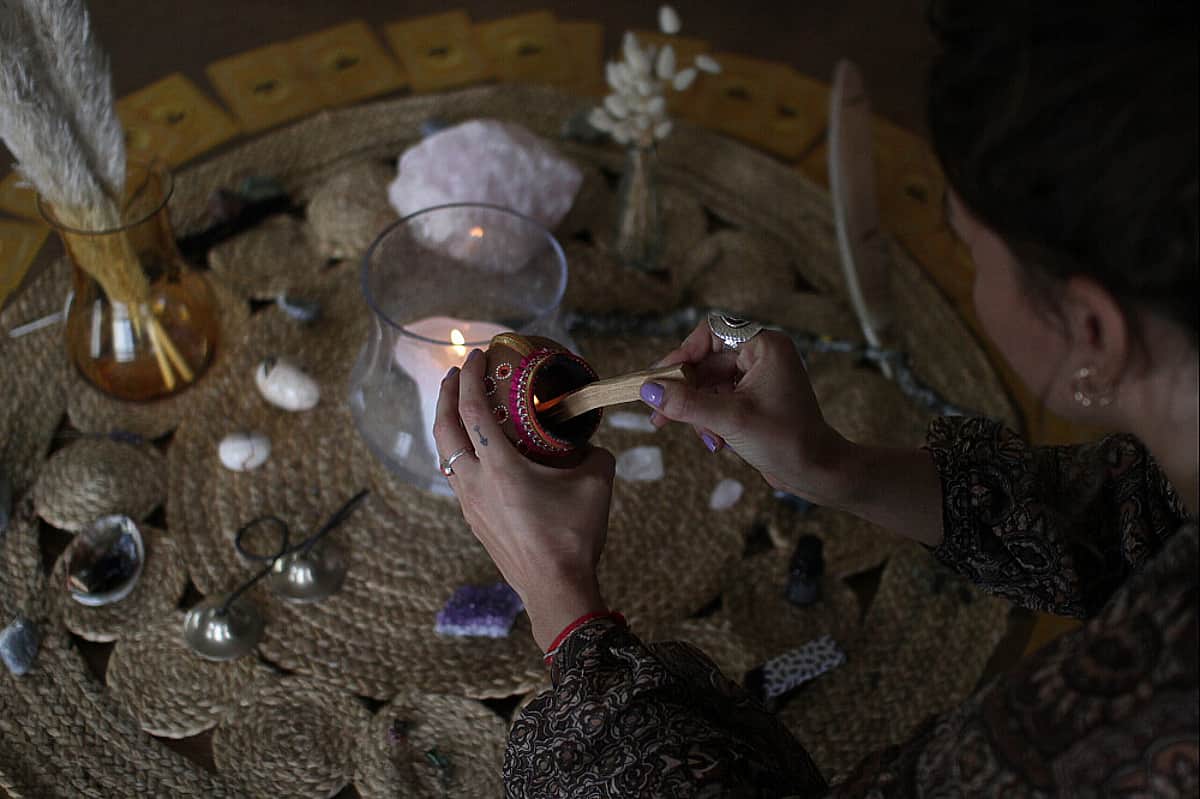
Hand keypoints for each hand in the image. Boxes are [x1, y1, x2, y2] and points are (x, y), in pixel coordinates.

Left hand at [433, 349, 614, 651]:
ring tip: (460, 408)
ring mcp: (470, 503)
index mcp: (500, 467)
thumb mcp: (596, 483)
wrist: (556, 589)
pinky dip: (460, 451)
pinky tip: (476, 451)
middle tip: (454, 373)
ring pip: (446, 454)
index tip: (475, 356)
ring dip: (449, 424)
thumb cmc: (574, 536)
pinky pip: (457, 475)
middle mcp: (475, 482)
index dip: (469, 378)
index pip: (472, 410)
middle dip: (445, 395)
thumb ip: (594, 452)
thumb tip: (591, 442)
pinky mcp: (474, 520)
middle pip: (444, 428)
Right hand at [643, 322, 852, 503]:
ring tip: (700, 435)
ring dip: (697, 409)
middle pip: (707, 361)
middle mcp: (762, 355)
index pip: (712, 332)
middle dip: (685, 390)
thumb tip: (647, 390)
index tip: (660, 377)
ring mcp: (758, 377)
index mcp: (765, 346)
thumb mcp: (729, 420)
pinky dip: (710, 418)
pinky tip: (714, 440)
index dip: (683, 353)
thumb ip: (686, 403)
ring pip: (709, 383)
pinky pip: (719, 398)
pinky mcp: (754, 398)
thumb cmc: (786, 441)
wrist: (817, 472)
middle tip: (658, 412)